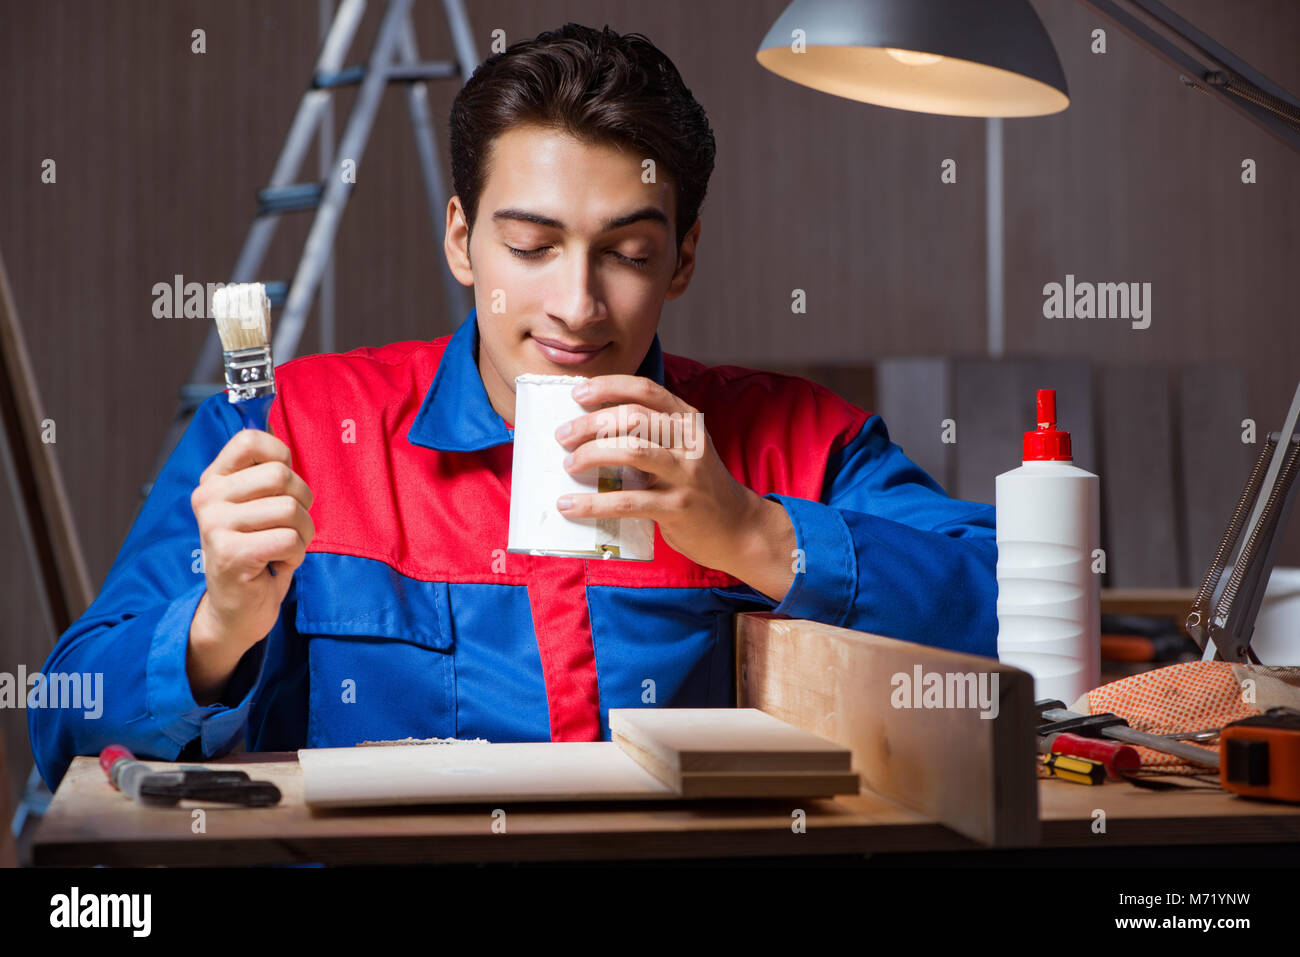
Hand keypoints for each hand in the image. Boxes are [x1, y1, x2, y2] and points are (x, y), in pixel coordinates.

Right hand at [187, 430, 313, 700]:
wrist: (236, 610)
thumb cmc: (257, 552)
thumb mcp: (256, 506)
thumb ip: (265, 473)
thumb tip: (279, 426)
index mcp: (215, 479)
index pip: (250, 439)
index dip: (282, 457)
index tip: (282, 487)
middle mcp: (208, 498)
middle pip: (281, 475)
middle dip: (302, 504)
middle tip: (288, 528)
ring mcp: (215, 525)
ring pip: (290, 509)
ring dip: (301, 534)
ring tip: (281, 549)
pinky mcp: (230, 554)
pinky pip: (289, 539)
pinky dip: (295, 556)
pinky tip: (275, 565)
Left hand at [554, 375, 795, 600]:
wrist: (736, 527)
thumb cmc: (697, 486)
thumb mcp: (683, 449)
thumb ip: (651, 434)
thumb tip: (590, 426)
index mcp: (687, 420)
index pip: (646, 390)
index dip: (609, 386)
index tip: (578, 392)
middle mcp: (689, 442)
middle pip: (634, 418)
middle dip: (591, 424)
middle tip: (563, 436)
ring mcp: (685, 474)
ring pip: (632, 451)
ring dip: (592, 454)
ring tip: (569, 465)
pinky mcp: (677, 507)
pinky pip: (627, 501)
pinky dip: (593, 503)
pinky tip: (570, 505)